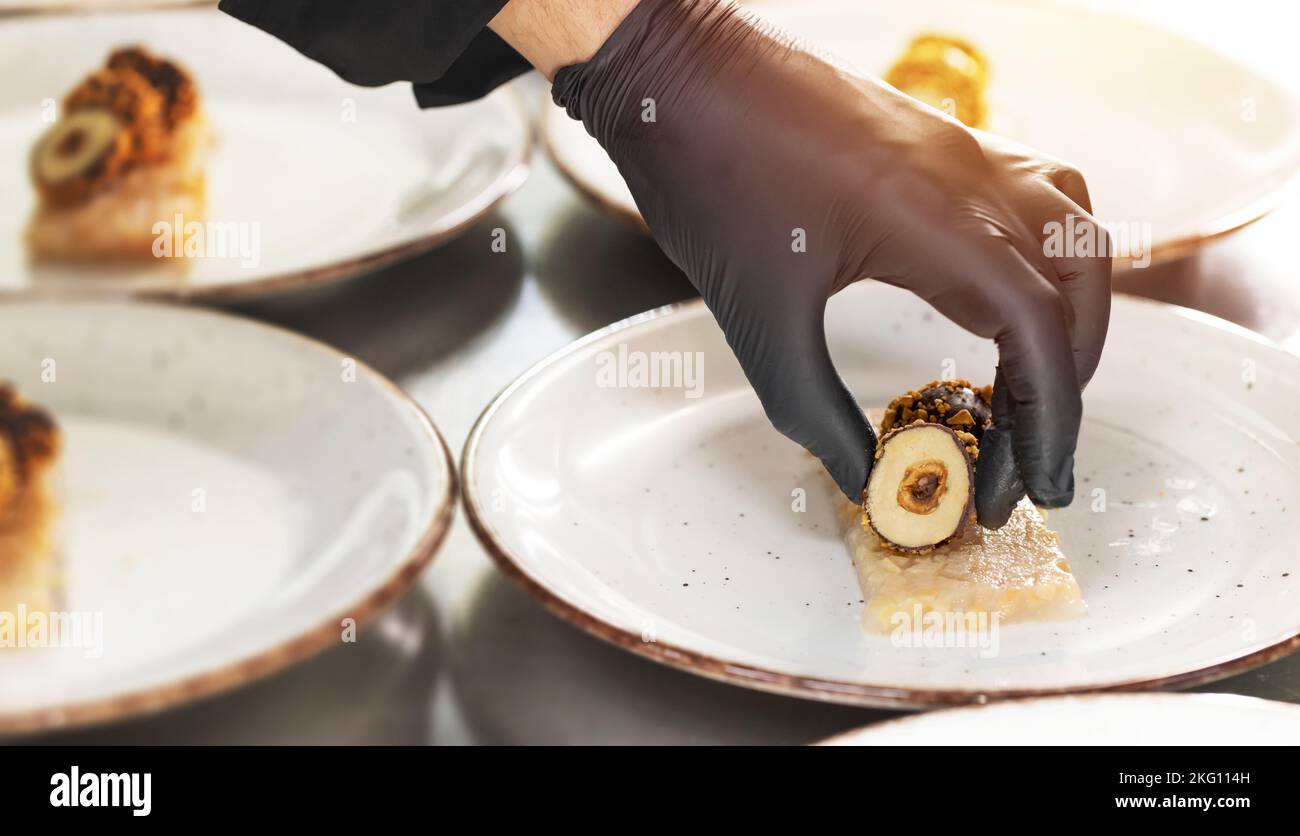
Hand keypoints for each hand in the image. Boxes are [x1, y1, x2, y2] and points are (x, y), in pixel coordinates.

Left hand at [550, 0, 1111, 525]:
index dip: (1051, 418)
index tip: (1037, 484)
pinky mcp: (941, 144)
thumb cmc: (711, 176)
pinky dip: (1038, 264)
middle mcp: (975, 179)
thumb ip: (816, 410)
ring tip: (1027, 389)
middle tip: (1028, 456)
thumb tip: (861, 473)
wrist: (678, 72)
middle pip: (1077, 289)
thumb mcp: (759, 317)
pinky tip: (995, 304)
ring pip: (1072, 235)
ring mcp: (965, 152)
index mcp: (942, 221)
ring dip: (1066, 319)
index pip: (1042, 329)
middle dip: (1065, 383)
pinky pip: (1033, 199)